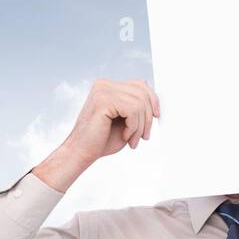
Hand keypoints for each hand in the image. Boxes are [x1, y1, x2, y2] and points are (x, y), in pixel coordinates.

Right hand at [34, 78, 159, 191]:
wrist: (81, 153)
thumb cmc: (101, 141)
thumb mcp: (125, 121)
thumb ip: (137, 108)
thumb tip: (157, 103)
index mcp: (108, 86)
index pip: (140, 84)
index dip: (153, 100)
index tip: (156, 117)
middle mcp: (104, 84)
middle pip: (142, 92)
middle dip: (147, 117)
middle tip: (143, 136)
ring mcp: (102, 90)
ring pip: (139, 103)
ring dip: (140, 125)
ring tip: (132, 139)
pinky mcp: (103, 100)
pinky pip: (132, 110)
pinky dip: (133, 126)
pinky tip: (125, 136)